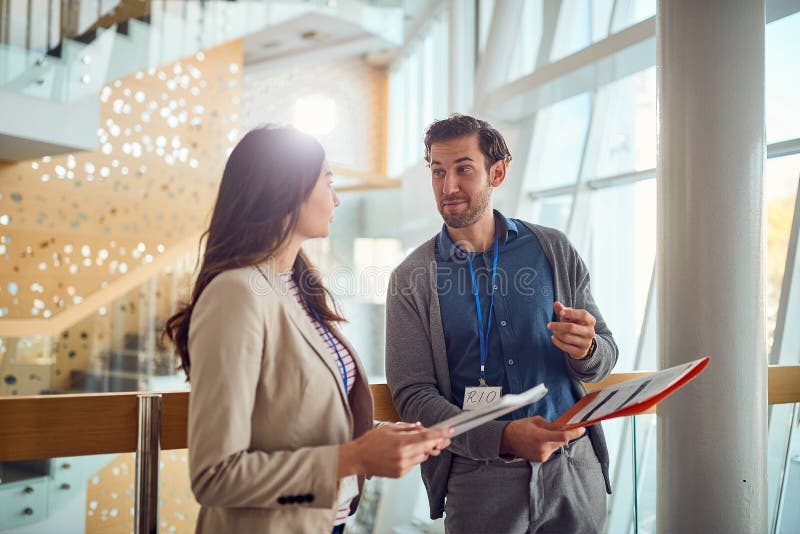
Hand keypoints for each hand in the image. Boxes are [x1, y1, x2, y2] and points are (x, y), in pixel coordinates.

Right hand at [338, 423, 452, 478]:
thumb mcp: (389, 428)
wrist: (358, 459)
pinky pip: (414, 463)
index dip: (440, 434)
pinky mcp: (401, 474)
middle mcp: (404, 456)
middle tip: (444, 439)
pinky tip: (406, 452)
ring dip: (424, 449)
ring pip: (422, 456)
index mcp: (401, 442)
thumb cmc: (371, 441)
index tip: (449, 431)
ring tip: (416, 443)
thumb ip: (407, 428)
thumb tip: (422, 428)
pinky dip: (414, 457)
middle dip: (436, 443)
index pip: (426, 438)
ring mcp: (403, 466)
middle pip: (427, 448)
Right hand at [499, 416, 584, 462]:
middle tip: (557, 428)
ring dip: (554, 440)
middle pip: (561, 441)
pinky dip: (549, 445)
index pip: (563, 437)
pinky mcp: (541, 459)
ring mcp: (542, 456)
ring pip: (556, 446)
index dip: (574, 433)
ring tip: (542, 435)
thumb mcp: (536, 421)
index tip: (582, 429)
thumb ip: (552, 426)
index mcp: (541, 437)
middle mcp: (543, 449)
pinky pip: (550, 450)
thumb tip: (565, 428)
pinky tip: (539, 441)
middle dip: (563, 434)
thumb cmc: (519, 427)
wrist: (506, 439)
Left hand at [547, 301, 595, 358]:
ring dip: (557, 333)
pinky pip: (565, 347)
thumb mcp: (571, 317)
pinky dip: (557, 342)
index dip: (571, 313)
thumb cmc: (575, 325)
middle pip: (571, 327)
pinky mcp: (580, 352)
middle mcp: (590, 332)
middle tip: (549, 325)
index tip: (561, 313)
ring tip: (553, 331)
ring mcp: (586, 343)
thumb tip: (556, 303)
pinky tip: (553, 337)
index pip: (583, 314)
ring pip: (566, 337)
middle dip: (558, 325)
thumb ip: (563, 310)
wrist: (583, 343)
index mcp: (590, 321)